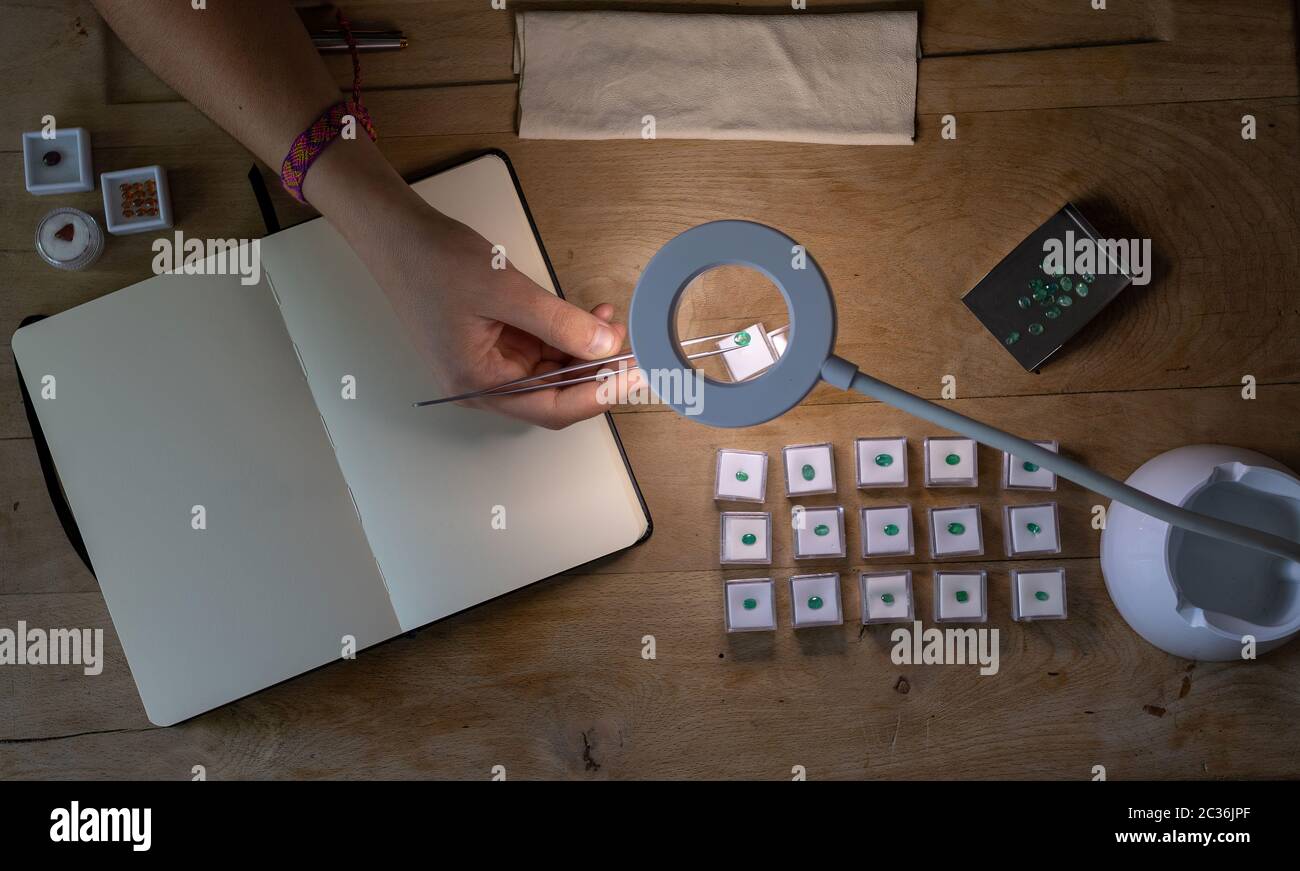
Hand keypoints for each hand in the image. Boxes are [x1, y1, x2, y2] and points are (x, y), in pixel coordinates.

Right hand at [368, 205, 635, 428]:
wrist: (396, 234)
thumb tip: (605, 348)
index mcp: (477, 383)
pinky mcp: (491, 343)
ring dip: (583, 350)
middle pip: (553, 394)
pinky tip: (588, 316)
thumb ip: (560, 323)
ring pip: (550, 371)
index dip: (598, 396)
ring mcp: (486, 363)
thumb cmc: (434, 262)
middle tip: (632, 347)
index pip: (551, 408)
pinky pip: (539, 349)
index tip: (634, 379)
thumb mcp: (508, 291)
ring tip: (609, 322)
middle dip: (595, 371)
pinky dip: (565, 335)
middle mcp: (482, 383)